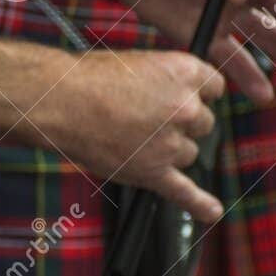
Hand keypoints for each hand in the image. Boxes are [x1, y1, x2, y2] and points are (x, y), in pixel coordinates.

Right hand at [28, 50, 226, 218]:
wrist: (60, 102)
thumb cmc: (90, 78)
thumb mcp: (142, 63)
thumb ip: (170, 81)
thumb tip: (182, 101)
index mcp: (186, 73)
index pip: (216, 88)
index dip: (198, 93)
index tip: (184, 96)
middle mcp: (186, 108)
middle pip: (205, 124)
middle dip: (182, 123)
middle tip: (148, 118)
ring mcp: (171, 143)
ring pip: (189, 154)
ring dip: (170, 150)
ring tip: (134, 138)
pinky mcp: (153, 172)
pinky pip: (184, 192)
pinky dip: (200, 205)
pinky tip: (211, 212)